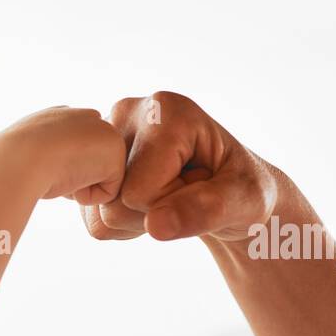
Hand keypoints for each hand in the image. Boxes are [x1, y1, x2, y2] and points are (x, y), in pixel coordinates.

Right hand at [1, 106, 125, 205]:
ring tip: (57, 172)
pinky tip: (69, 179)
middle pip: (87, 170)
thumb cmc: (14, 164)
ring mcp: (106, 132)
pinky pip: (107, 193)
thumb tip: (57, 176)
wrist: (19, 159)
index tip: (40, 166)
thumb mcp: (27, 154)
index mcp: (64, 116)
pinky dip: (87, 196)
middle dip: (71, 177)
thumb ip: (46, 156)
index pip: (72, 155)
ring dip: (77, 186)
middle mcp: (88, 117)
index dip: (58, 170)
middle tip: (49, 168)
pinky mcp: (117, 153)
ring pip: (96, 181)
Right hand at [81, 91, 280, 242]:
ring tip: (168, 195)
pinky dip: (123, 224)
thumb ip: (206, 209)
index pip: (140, 190)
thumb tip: (156, 225)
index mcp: (163, 110)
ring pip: (100, 216)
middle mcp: (124, 113)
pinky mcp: (91, 163)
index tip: (200, 183)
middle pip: (113, 203)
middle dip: (151, 212)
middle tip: (183, 190)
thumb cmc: (242, 189)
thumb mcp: (244, 200)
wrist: (230, 190)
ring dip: (138, 220)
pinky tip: (149, 201)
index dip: (173, 201)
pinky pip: (94, 221)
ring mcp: (103, 139)